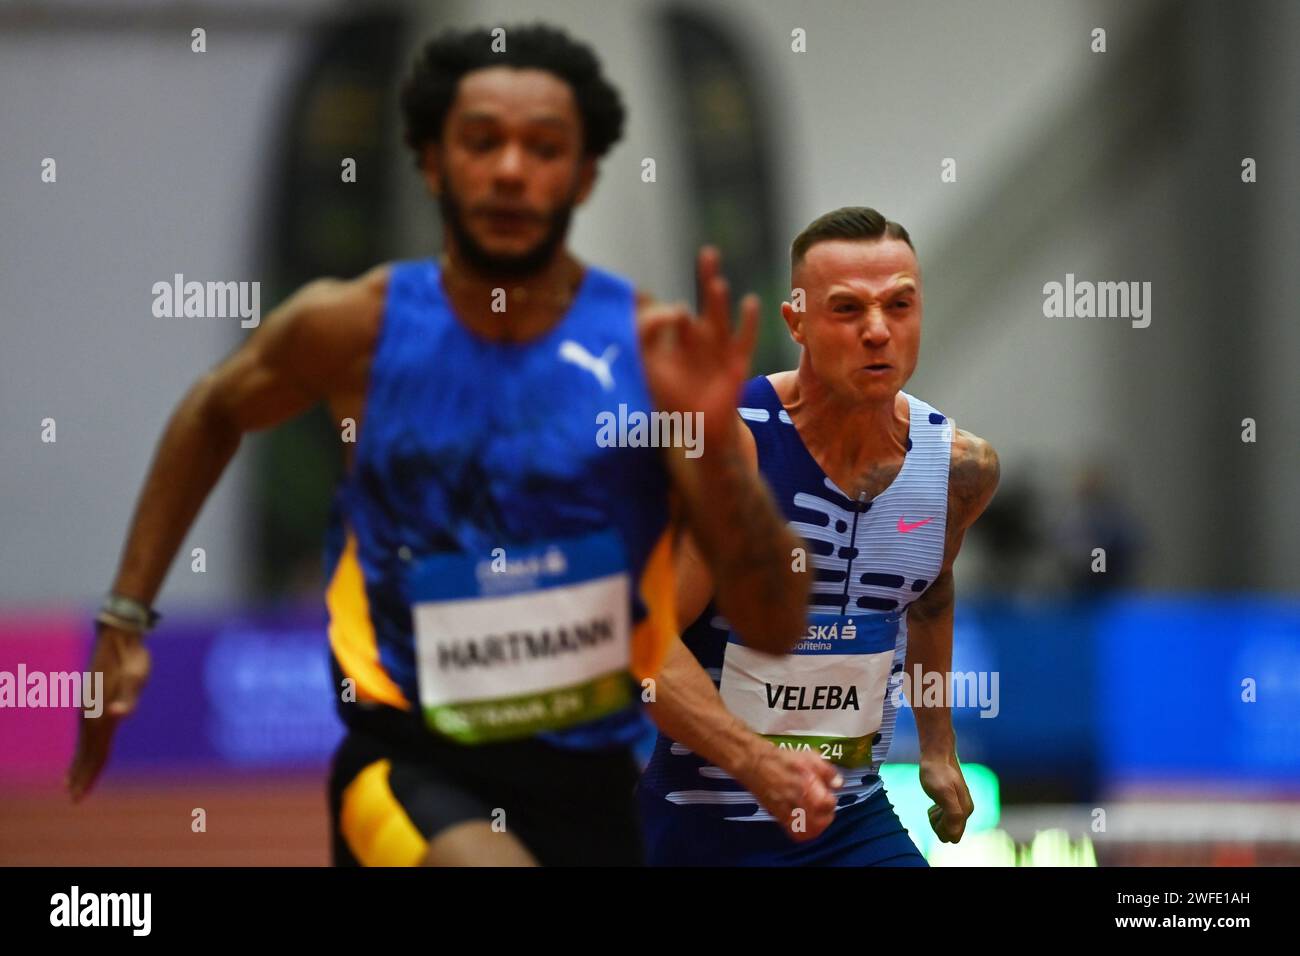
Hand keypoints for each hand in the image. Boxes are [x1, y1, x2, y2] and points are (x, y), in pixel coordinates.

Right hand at [66, 624, 150, 801]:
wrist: (119, 638)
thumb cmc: (132, 659)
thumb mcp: (136, 677)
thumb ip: (128, 697)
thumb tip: (118, 713)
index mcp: (100, 713)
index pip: (96, 752)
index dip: (89, 775)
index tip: (79, 796)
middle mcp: (90, 714)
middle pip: (87, 753)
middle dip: (81, 777)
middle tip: (74, 800)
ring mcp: (88, 708)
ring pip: (84, 744)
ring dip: (79, 765)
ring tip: (71, 784)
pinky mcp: (91, 701)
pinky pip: (86, 732)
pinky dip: (82, 748)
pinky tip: (82, 752)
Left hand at [638, 247, 758, 451]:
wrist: (697, 429)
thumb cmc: (673, 400)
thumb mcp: (651, 369)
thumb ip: (645, 341)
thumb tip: (648, 316)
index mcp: (682, 340)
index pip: (675, 314)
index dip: (664, 307)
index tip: (642, 300)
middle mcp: (704, 340)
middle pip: (706, 304)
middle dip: (706, 279)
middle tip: (708, 254)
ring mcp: (721, 350)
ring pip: (722, 320)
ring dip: (720, 302)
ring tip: (716, 283)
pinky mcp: (737, 363)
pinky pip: (745, 339)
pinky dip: (749, 322)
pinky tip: (750, 303)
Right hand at [737, 740, 841, 842]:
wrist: (755, 764)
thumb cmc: (783, 759)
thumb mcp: (809, 756)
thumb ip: (826, 770)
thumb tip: (838, 784)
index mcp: (805, 782)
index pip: (826, 803)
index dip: (832, 802)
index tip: (830, 796)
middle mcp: (796, 798)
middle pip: (818, 821)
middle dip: (826, 818)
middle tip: (826, 810)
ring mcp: (786, 809)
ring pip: (806, 830)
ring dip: (815, 827)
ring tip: (817, 818)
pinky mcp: (777, 815)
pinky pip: (793, 831)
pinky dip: (802, 830)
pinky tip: (805, 822)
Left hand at [920, 750, 972, 842]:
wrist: (936, 754)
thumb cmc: (937, 773)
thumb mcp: (943, 794)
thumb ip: (952, 815)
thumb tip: (954, 837)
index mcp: (965, 811)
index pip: (953, 836)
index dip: (940, 829)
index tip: (934, 812)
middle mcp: (966, 809)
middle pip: (949, 832)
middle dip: (937, 824)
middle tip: (932, 806)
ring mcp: (960, 804)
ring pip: (946, 825)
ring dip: (936, 818)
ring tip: (932, 803)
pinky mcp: (953, 799)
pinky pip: (944, 817)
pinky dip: (935, 812)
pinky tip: (934, 802)